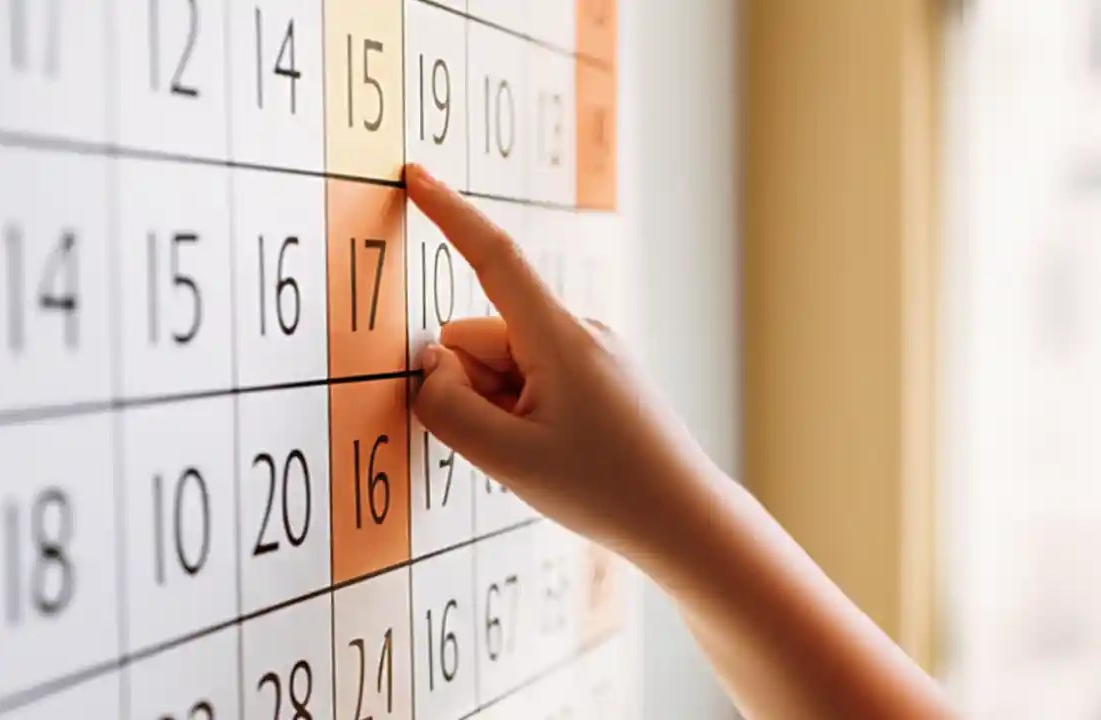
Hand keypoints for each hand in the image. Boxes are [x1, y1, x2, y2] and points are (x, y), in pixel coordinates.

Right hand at [405, 164, 715, 554]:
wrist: (685, 520)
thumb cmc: (605, 489)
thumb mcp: (506, 458)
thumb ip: (447, 405)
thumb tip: (429, 360)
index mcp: (559, 337)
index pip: (493, 257)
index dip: (449, 214)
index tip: (415, 174)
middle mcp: (578, 331)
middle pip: (480, 337)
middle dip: (472, 386)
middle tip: (513, 445)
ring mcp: (591, 354)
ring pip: (503, 365)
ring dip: (498, 407)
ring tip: (543, 455)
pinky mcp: (598, 376)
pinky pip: (532, 380)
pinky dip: (522, 413)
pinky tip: (559, 453)